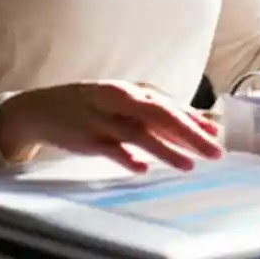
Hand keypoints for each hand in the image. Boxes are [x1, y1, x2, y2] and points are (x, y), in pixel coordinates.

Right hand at [0, 81, 222, 172]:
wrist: (44, 109)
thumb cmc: (94, 105)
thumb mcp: (127, 103)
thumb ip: (161, 113)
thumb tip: (201, 123)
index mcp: (134, 90)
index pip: (170, 106)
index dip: (195, 120)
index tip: (216, 133)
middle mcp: (121, 100)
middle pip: (160, 116)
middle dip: (189, 134)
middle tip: (213, 152)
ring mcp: (103, 119)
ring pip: (139, 134)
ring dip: (165, 150)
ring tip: (188, 165)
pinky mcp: (86, 138)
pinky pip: (110, 149)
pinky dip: (126, 158)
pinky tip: (142, 168)